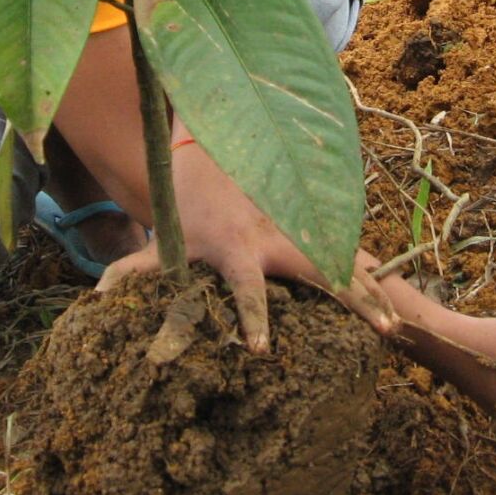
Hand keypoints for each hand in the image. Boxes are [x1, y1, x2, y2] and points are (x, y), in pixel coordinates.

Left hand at [95, 139, 397, 348]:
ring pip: (344, 261)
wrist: (217, 144)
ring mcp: (299, 230)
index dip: (253, 318)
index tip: (261, 350)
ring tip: (398, 326)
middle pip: (322, 273)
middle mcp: (276, 238)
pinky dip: (372, 277)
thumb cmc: (189, 202)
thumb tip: (97, 296)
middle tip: (383, 328)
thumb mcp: (163, 238)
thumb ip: (132, 269)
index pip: (247, 290)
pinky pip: (347, 254)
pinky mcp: (311, 227)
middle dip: (354, 298)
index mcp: (239, 249)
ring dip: (372, 291)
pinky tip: (395, 303)